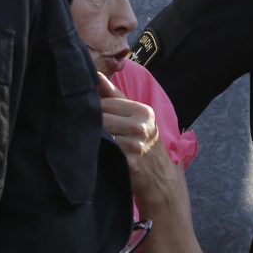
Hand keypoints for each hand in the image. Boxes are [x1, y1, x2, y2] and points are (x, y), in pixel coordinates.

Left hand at [98, 73, 174, 204]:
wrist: (159, 178)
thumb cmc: (144, 143)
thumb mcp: (136, 117)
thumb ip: (115, 96)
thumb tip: (96, 74)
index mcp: (144, 111)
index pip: (106, 103)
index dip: (97, 110)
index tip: (97, 119)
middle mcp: (141, 127)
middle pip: (101, 118)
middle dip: (94, 125)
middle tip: (93, 133)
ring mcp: (135, 146)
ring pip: (100, 135)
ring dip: (94, 139)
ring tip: (97, 144)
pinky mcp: (128, 163)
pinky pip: (103, 151)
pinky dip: (98, 152)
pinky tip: (101, 155)